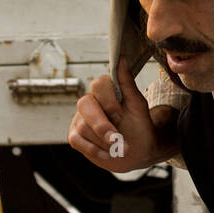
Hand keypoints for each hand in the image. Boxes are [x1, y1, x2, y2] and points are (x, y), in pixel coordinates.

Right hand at [68, 56, 179, 172]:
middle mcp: (90, 102)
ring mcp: (80, 119)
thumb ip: (128, 83)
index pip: (98, 84)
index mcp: (105, 90)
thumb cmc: (139, 126)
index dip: (109, 102)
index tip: (121, 116)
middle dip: (102, 125)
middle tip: (117, 139)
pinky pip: (76, 140)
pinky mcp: (74, 136)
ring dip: (104, 141)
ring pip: (83, 126)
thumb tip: (122, 59)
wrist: (138, 152)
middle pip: (84, 104)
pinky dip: (95, 149)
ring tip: (119, 147)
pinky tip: (108, 153)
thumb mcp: (138, 106)